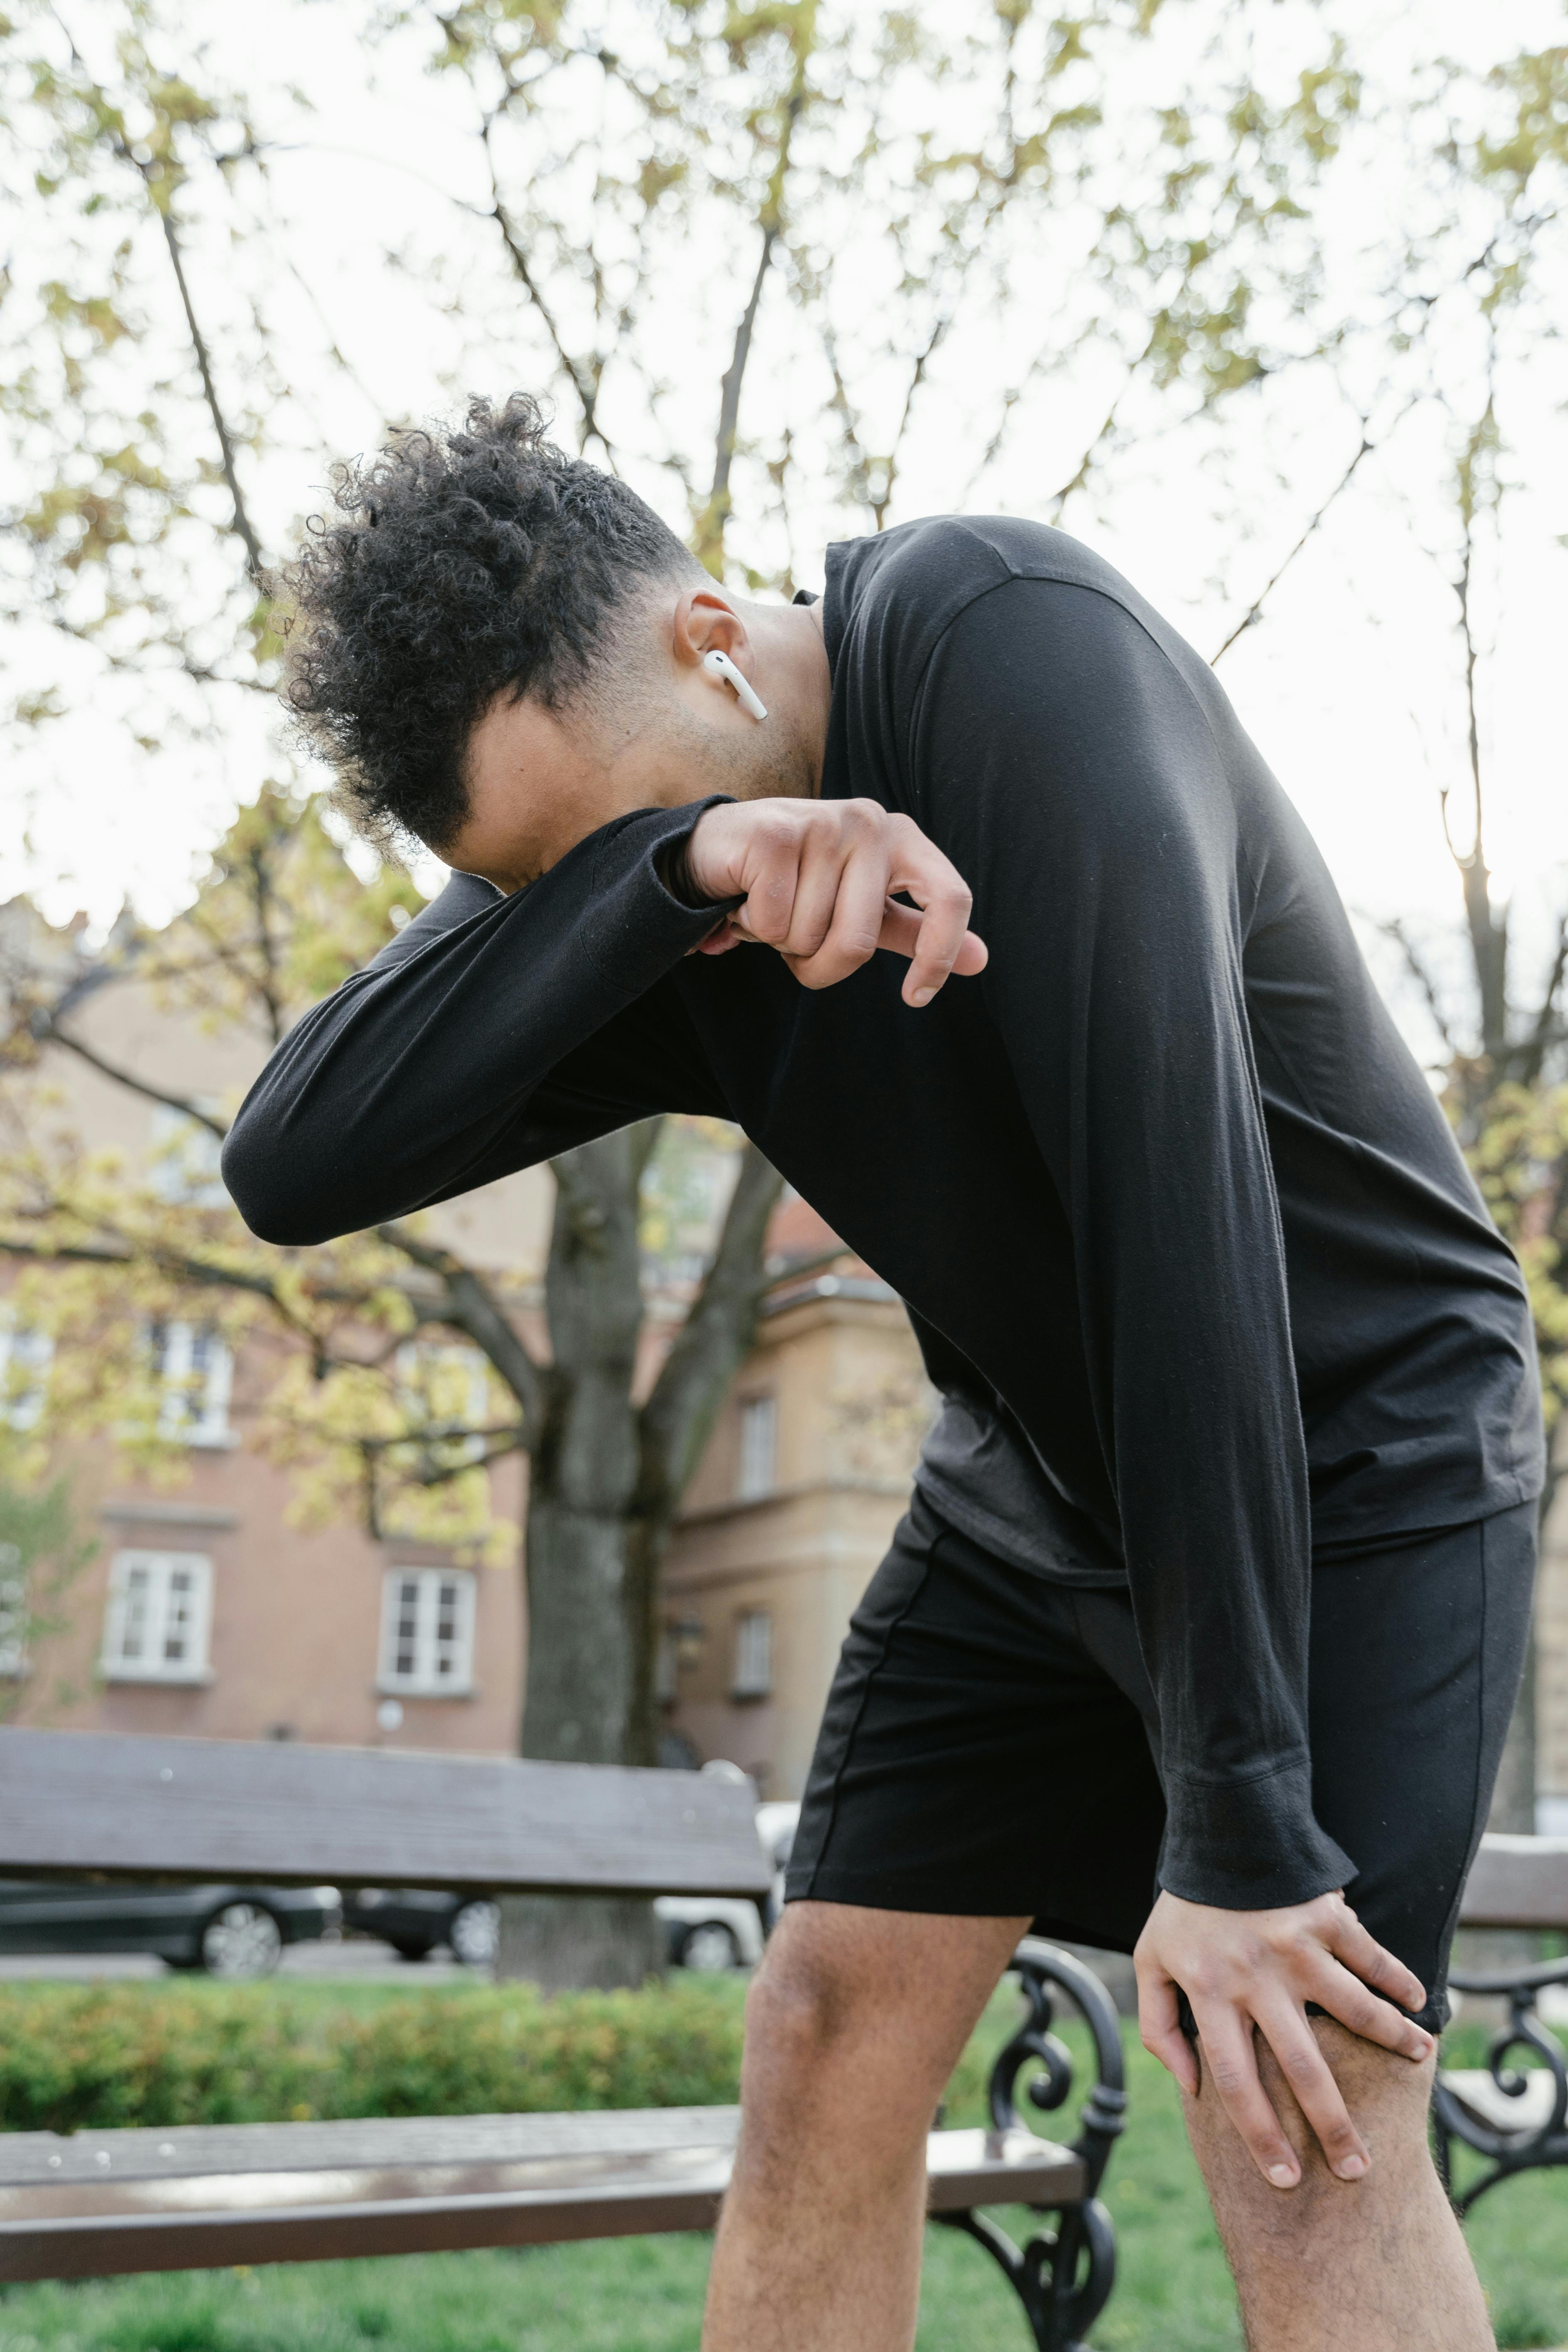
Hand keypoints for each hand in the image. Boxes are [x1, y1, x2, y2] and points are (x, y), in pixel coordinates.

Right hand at [684, 798, 986, 1007]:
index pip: (950, 898)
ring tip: (768, 908)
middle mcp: (870, 823)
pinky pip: (773, 923)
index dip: (939, 957)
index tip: (915, 997)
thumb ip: (917, 931)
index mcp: (901, 838)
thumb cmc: (799, 883)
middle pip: (859, 943)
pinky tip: (745, 898)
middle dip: (818, 965)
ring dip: (779, 943)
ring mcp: (823, 823)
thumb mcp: (865, 907)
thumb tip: (982, 961)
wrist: (718, 848)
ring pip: (809, 935)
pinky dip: (751, 927)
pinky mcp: (776, 833)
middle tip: (796, 944)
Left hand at [1134, 1889, 1434, 2188]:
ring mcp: (1294, 1946)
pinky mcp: (1323, 1916)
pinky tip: (1419, 2005)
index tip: (1287, 2179)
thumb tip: (1190, 2088)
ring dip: (1392, 2040)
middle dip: (1333, 2125)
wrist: (1213, 1831)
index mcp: (1209, 1993)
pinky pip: (1369, 1955)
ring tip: (1421, 2063)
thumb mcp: (1150, 1961)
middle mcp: (1255, 1976)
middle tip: (1359, 2170)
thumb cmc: (1183, 1907)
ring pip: (1352, 2009)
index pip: (1235, 2082)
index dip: (1261, 2135)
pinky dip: (1398, 1980)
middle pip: (1302, 2066)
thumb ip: (1158, 2025)